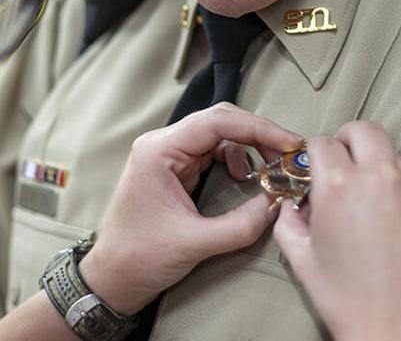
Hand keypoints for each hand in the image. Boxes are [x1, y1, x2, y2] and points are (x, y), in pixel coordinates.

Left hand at [78, 103, 301, 314]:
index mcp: (160, 150)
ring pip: (219, 135)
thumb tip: (279, 204)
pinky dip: (237, 160)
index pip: (218, 121)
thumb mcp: (196, 243)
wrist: (110, 279)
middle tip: (289, 155)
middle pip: (220, 121)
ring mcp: (168, 155)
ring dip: (249, 147)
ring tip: (271, 170)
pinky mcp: (175, 170)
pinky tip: (246, 178)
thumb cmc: (140, 258)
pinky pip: (213, 152)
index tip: (290, 145)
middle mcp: (163, 144)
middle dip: (258, 134)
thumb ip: (241, 224)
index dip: (259, 129)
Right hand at [272, 121, 400, 340]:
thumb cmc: (347, 302)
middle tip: (346, 163)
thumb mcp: (300, 258)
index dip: (315, 154)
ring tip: (377, 208)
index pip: (323, 142)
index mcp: (339, 186)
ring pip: (398, 160)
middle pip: (366, 130)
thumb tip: (293, 202)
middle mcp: (381, 179)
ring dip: (383, 172)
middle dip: (350, 140)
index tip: (316, 166)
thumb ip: (289, 219)